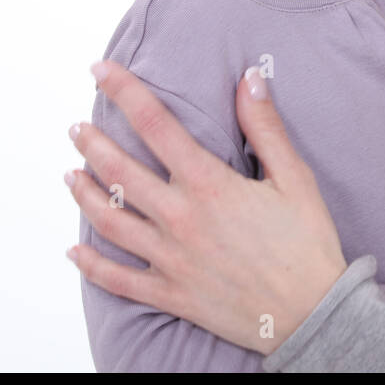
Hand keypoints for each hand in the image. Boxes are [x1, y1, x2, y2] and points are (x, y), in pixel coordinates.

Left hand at [65, 60, 346, 354]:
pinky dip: (91, 266)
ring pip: (109, 221)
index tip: (101, 70)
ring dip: (83, 194)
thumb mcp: (295, 178)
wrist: (314, 314)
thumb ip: (266, 127)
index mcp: (210, 185)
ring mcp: (171, 259)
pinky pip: (118, 280)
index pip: (156, 125)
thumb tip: (249, 78)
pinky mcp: (171, 294)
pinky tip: (75, 252)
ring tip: (70, 174)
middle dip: (93, 143)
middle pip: (119, 171)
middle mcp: (181, 220)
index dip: (124, 92)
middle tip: (78, 127)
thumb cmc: (308, 244)